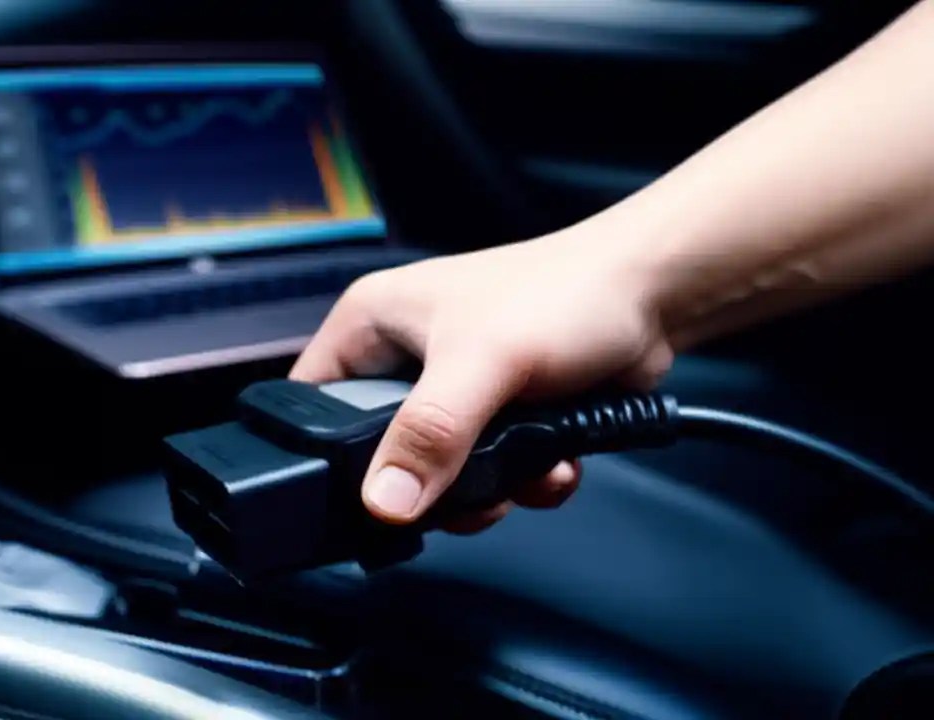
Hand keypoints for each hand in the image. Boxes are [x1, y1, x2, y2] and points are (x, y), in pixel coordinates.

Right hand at [290, 227, 673, 532]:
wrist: (652, 296)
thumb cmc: (565, 292)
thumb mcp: (480, 364)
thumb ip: (429, 434)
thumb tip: (384, 498)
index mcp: (372, 325)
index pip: (311, 403)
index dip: (325, 455)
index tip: (365, 496)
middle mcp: (405, 357)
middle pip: (379, 455)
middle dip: (431, 485)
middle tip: (462, 490)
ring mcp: (453, 390)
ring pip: (438, 476)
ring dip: (488, 492)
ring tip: (523, 470)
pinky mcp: (500, 415)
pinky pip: (489, 476)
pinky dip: (524, 483)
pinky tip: (553, 462)